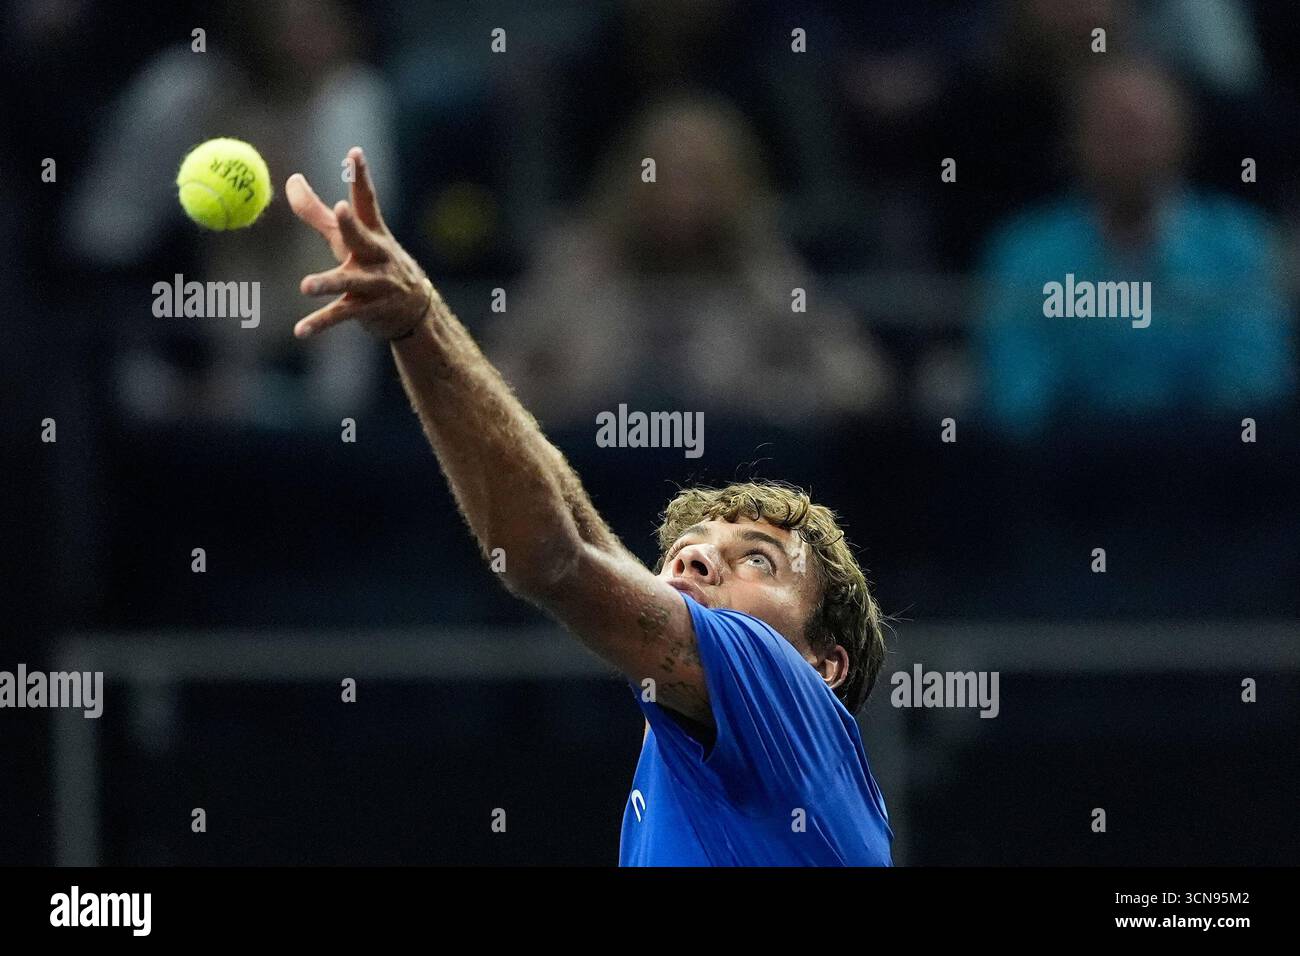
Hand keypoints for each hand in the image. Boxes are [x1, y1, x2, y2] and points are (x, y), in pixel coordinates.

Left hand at [288, 146, 432, 340]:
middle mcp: (376, 256)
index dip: (360, 176)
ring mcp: (374, 285)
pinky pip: (340, 316)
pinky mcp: (367, 310)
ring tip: (306, 286)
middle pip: (362, 237)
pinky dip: (320, 323)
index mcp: (373, 233)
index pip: (366, 200)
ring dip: (328, 283)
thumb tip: (290, 180)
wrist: (414, 310)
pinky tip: (300, 331)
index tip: (355, 152)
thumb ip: (316, 212)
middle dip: (352, 224)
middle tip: (340, 209)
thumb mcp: (347, 238)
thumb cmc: (374, 264)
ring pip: (349, 282)